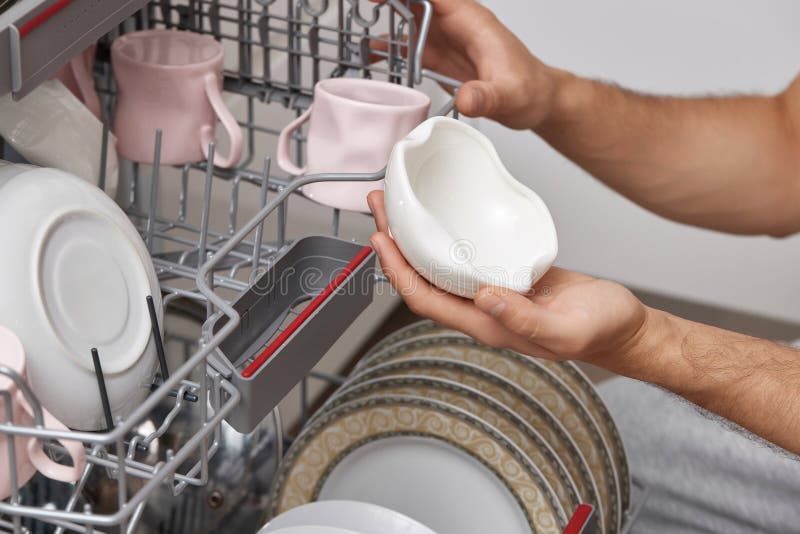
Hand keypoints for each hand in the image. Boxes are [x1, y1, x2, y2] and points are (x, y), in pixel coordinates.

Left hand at [367, 190, 649, 364]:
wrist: (625, 326)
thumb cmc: (602, 331)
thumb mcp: (566, 328)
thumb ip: (524, 318)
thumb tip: (483, 297)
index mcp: (488, 324)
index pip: (426, 299)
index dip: (398, 272)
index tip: (381, 240)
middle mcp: (483, 309)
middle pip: (424, 279)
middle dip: (398, 246)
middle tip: (382, 207)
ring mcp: (494, 292)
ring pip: (442, 265)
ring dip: (419, 239)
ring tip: (403, 207)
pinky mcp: (509, 275)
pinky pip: (468, 256)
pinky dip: (449, 236)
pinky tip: (446, 217)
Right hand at [372, 0, 560, 128]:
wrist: (535, 101)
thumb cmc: (529, 89)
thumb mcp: (509, 96)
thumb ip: (487, 97)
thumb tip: (466, 98)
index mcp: (469, 19)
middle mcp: (453, 23)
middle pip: (412, 0)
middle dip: (386, 0)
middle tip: (358, 7)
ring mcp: (444, 38)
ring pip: (406, 16)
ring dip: (382, 17)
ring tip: (353, 28)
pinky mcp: (439, 55)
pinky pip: (408, 41)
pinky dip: (387, 44)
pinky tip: (369, 52)